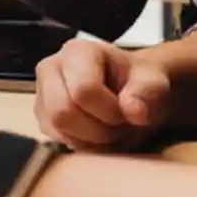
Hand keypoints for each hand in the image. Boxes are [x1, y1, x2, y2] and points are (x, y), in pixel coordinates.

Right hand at [34, 39, 170, 150]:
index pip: (84, 90)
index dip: (110, 111)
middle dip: (97, 130)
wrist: (129, 92)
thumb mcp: (154, 82)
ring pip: (57, 130)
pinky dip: (81, 145)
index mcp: (77, 52)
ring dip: (90, 139)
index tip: (128, 112)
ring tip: (109, 130)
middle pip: (62, 113)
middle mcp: (50, 68)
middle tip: (118, 126)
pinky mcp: (42, 118)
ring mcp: (42, 94)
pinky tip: (96, 134)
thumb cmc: (138, 84)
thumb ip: (148, 92)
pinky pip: (56, 140)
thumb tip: (133, 111)